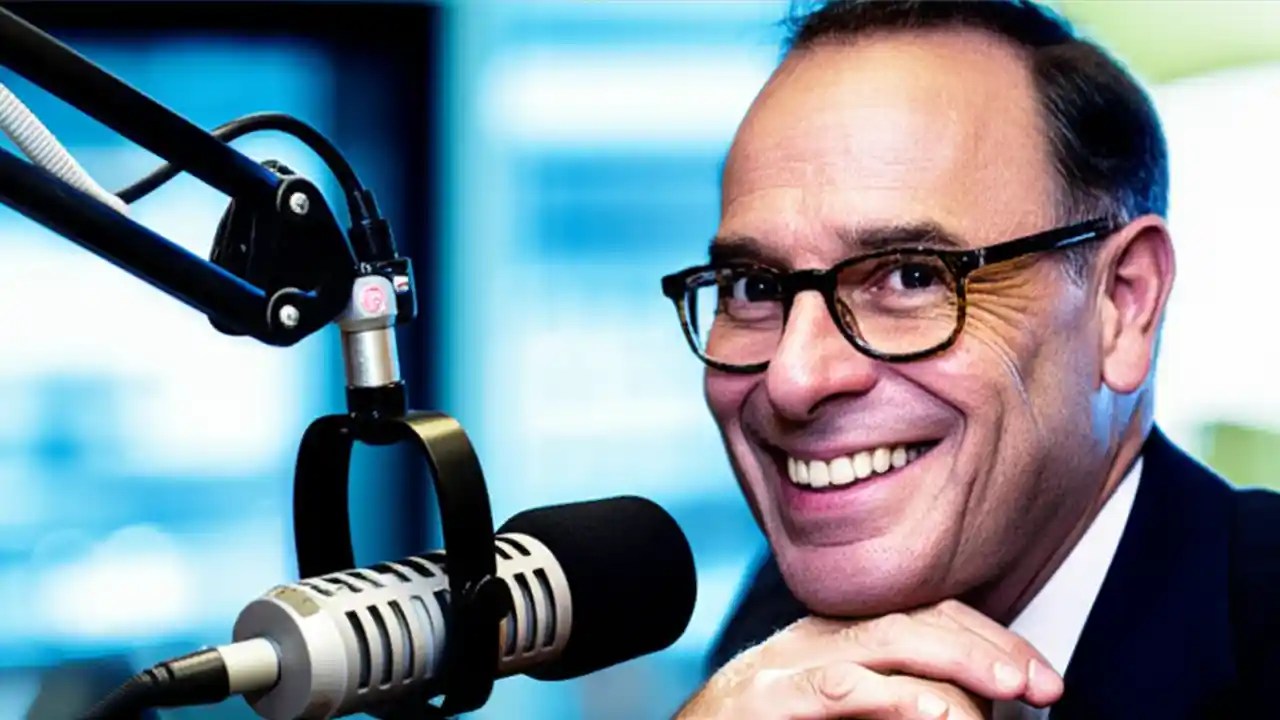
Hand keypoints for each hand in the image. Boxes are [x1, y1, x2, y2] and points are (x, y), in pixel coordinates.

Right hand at [677, 600, 1062, 719]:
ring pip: (884, 639)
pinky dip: (892, 696)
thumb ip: (892, 699)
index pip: (925, 613)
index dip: (989, 636)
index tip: (1040, 673)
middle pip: (916, 618)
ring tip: (1008, 688)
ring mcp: (787, 664)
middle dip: (988, 647)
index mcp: (835, 637)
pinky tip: (937, 711)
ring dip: (955, 660)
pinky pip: (837, 689)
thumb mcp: (839, 710)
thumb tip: (967, 706)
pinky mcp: (764, 700)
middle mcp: (815, 637)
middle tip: (1044, 683)